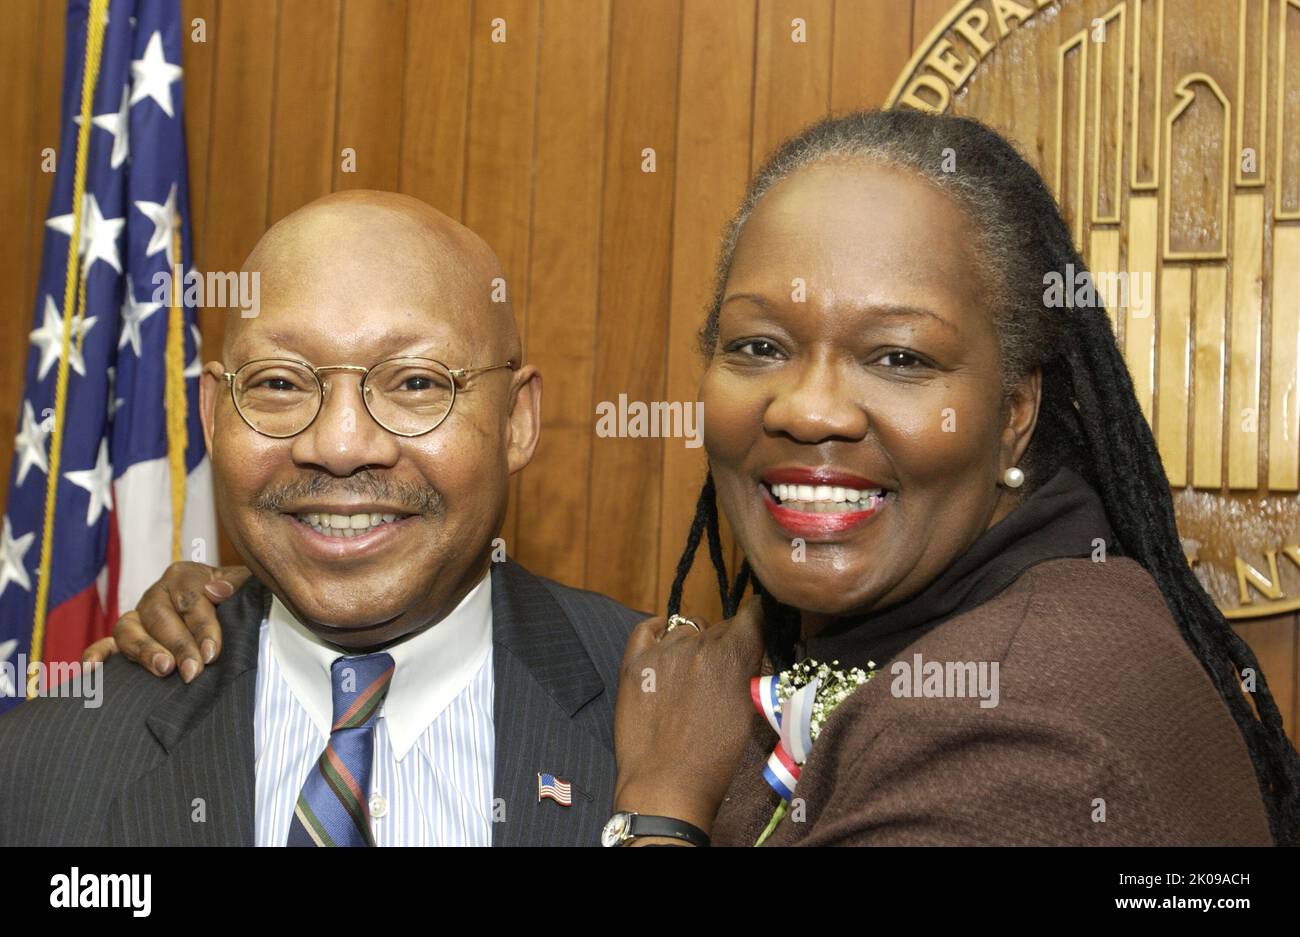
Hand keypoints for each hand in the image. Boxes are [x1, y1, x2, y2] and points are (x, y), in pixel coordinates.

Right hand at [81, 563, 249, 682]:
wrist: (230, 609)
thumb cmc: (237, 599)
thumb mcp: (245, 585)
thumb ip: (236, 584)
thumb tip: (218, 590)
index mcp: (185, 576)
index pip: (190, 599)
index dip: (202, 627)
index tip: (212, 653)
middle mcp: (157, 593)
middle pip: (160, 617)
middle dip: (178, 646)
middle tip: (193, 671)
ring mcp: (139, 616)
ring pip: (130, 629)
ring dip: (144, 650)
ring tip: (163, 670)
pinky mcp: (126, 638)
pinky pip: (106, 644)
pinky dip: (97, 654)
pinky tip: (91, 669)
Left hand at [613, 597, 764, 836]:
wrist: (665, 785)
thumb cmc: (715, 758)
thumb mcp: (748, 711)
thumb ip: (751, 671)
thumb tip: (754, 648)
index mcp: (732, 655)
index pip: (753, 612)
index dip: (757, 619)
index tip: (756, 630)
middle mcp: (698, 644)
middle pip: (719, 626)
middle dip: (724, 644)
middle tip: (720, 675)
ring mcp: (662, 651)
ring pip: (686, 630)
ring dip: (692, 645)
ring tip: (689, 677)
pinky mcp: (633, 663)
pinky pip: (647, 628)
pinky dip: (658, 631)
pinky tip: (663, 641)